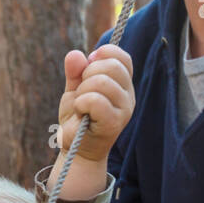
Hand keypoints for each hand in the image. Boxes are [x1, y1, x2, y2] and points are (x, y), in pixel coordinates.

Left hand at [58, 45, 134, 161]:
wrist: (75, 148)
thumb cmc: (78, 118)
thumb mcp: (75, 89)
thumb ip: (75, 71)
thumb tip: (75, 55)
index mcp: (122, 84)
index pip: (122, 57)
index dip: (103, 54)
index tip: (87, 66)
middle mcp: (128, 95)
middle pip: (112, 66)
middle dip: (88, 74)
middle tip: (82, 92)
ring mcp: (124, 109)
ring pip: (102, 82)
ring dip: (83, 91)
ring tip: (81, 105)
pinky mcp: (114, 123)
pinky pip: (96, 100)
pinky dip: (82, 103)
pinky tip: (81, 112)